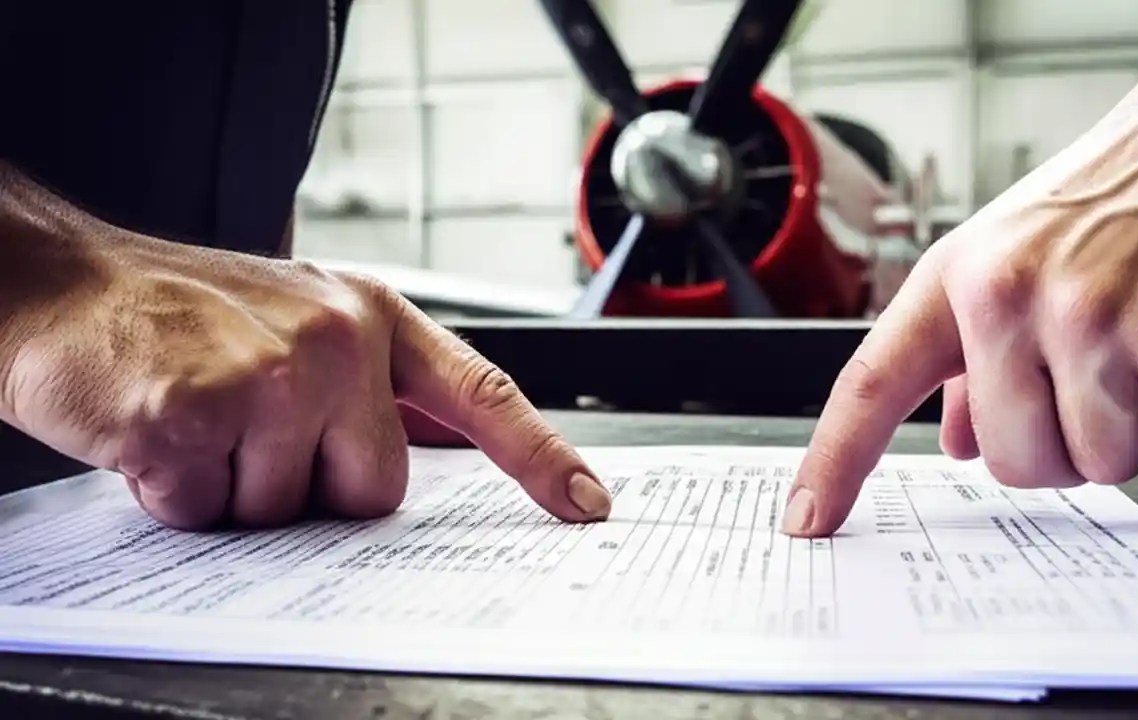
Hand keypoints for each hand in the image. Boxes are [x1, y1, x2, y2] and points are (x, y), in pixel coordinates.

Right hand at [0, 170, 611, 529]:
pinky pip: (211, 513)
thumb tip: (416, 463)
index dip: (540, 455)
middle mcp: (336, 340)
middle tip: (251, 434)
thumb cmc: (184, 311)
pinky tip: (158, 433)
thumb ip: (366, 387)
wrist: (66, 286)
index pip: (481, 392)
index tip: (585, 503)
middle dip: (313, 489)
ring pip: (288, 513)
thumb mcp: (297, 321)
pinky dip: (178, 494)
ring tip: (198, 423)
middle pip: (375, 489)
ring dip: (236, 493)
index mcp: (370, 316)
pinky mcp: (199, 414)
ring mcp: (270, 374)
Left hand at [782, 6, 1137, 535]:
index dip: (833, 461)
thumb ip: (970, 352)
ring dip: (1130, 429)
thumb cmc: (1113, 195)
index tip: (808, 516)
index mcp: (960, 277)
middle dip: (1057, 444)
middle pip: (1014, 461)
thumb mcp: (1010, 255)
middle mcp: (1016, 300)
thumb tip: (953, 440)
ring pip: (1100, 464)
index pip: (873, 382)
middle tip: (1089, 381)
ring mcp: (1100, 323)